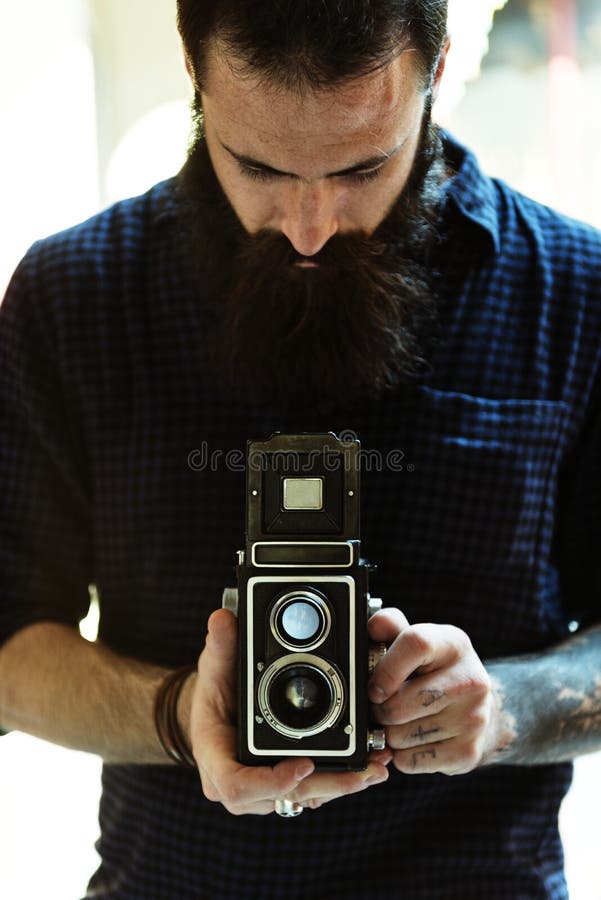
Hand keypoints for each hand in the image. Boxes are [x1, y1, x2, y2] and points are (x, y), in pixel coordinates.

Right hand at [189, 608, 390, 815]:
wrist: (217, 714)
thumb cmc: (215, 692)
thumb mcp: (215, 667)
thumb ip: (221, 645)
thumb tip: (222, 619)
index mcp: (216, 758)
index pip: (238, 785)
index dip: (271, 781)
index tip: (303, 764)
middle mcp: (238, 783)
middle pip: (283, 796)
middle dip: (326, 784)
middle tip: (363, 770)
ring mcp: (261, 791)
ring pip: (302, 797)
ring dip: (340, 785)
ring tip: (375, 768)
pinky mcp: (282, 788)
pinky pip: (309, 792)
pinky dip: (338, 781)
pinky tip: (368, 770)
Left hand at [368, 608, 496, 774]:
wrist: (478, 709)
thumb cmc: (435, 671)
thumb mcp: (417, 640)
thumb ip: (391, 627)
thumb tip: (371, 627)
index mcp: (454, 643)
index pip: (415, 644)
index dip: (385, 667)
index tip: (373, 686)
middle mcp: (470, 679)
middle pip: (399, 703)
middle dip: (379, 708)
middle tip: (381, 704)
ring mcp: (473, 719)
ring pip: (400, 735)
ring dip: (388, 733)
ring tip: (400, 720)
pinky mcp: (467, 752)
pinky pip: (410, 761)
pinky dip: (401, 755)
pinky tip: (414, 739)